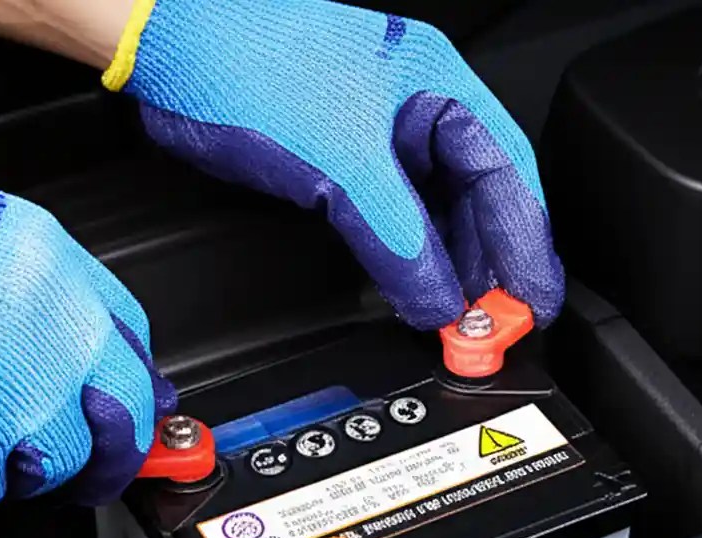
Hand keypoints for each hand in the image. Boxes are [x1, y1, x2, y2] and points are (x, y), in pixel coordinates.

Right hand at [0, 117, 176, 517]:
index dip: (135, 394)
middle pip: (117, 422)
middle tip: (90, 477)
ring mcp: (3, 384)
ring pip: (50, 465)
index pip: (132, 348)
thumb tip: (56, 346)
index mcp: (53, 267)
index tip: (134, 418)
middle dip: (109, 461)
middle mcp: (44, 327)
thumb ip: (30, 287)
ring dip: (17, 471)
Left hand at [104, 0, 563, 329]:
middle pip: (476, 195)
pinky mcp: (332, 158)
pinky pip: (385, 217)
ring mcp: (371, 132)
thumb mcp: (342, 161)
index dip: (526, 243)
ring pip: (430, 210)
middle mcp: (412, 107)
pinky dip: (402, 257)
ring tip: (458, 319)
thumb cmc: (247, 61)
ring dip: (446, 265)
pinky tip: (410, 288)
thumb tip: (436, 298)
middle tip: (498, 325)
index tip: (532, 301)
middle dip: (490, 262)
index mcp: (437, 83)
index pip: (507, 173)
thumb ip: (396, 238)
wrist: (168, 48)